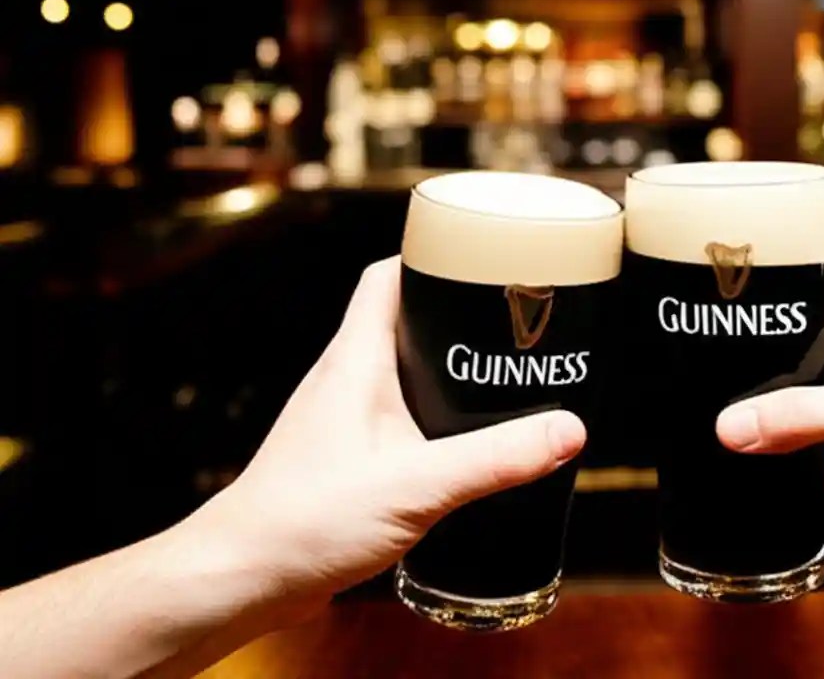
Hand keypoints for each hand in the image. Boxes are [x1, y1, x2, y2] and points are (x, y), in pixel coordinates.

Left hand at [177, 257, 585, 608]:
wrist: (244, 578)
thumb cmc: (305, 522)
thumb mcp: (418, 485)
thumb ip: (495, 459)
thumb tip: (568, 430)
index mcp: (355, 361)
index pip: (388, 277)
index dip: (433, 256)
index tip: (485, 257)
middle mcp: (345, 380)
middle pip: (405, 322)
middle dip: (459, 318)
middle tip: (514, 325)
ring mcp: (343, 420)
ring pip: (403, 374)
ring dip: (448, 372)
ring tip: (504, 380)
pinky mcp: (347, 459)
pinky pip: (398, 419)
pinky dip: (434, 420)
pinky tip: (465, 447)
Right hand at [716, 260, 823, 569]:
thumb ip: (803, 417)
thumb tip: (729, 427)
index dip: (788, 269)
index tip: (733, 269)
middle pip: (812, 341)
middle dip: (766, 347)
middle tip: (704, 346)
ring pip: (812, 402)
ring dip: (774, 411)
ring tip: (713, 406)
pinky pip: (821, 458)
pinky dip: (791, 467)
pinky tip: (754, 470)